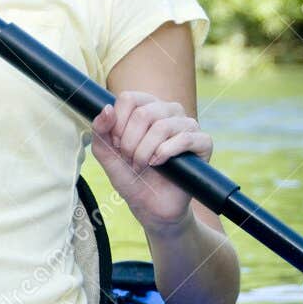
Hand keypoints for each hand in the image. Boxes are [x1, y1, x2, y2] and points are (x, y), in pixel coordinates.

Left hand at [89, 91, 212, 232]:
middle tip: (131, 159)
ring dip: (145, 152)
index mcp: (147, 106)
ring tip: (143, 164)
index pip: (129, 98)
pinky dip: (165, 153)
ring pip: (162, 127)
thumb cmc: (130, 175)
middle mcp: (169, 111)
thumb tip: (107, 109)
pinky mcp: (202, 143)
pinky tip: (159, 163)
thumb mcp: (106, 153)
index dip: (118, 124)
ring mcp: (188, 125)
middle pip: (143, 114)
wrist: (149, 205)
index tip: (117, 144)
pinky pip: (184, 138)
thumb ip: (100, 130)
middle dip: (130, 143)